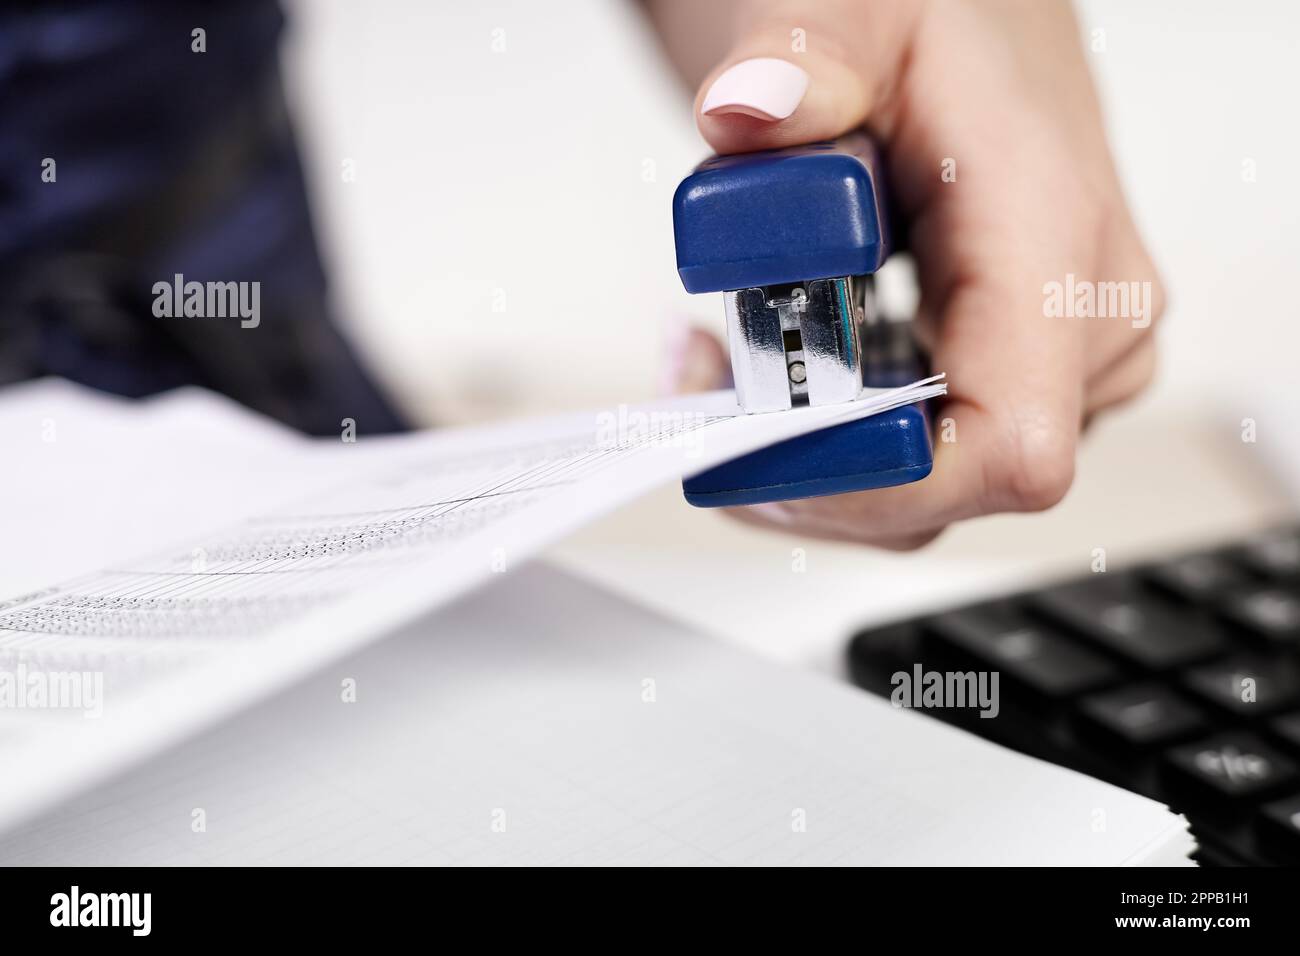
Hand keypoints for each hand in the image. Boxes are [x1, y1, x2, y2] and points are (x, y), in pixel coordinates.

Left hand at [652, 0, 1163, 548]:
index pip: (1009, 444)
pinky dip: (825, 439)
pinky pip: (921, 461)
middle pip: (943, 487)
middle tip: (702, 369)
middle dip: (799, 460)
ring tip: (718, 354)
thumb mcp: (852, 4)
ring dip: (800, 451)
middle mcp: (1083, 321)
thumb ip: (804, 56)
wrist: (974, 22)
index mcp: (1058, 240)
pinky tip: (766, 365)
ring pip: (921, 490)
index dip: (877, 483)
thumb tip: (748, 111)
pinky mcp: (1018, 373)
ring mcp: (1056, 360)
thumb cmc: (939, 16)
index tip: (757, 447)